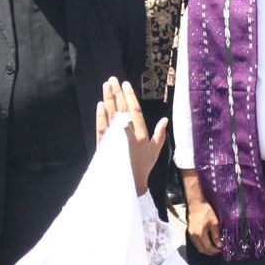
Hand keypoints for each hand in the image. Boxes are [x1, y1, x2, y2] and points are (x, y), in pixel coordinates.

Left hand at [95, 77, 168, 196]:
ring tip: (105, 86)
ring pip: (110, 116)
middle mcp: (128, 135)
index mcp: (141, 135)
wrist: (128, 185)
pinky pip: (102, 128)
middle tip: (112, 79)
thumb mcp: (155, 152)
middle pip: (121, 110)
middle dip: (116, 94)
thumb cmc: (143, 168)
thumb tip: (165, 119)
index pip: (135, 111)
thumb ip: (160, 135)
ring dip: (107, 100)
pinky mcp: (105, 145)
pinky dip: (100, 117)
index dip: (130, 97)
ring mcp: (115, 139)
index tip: (125, 84)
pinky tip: (99, 105)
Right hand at [187, 200, 222, 254]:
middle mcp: (194, 236)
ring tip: (214, 247)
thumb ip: (216, 235)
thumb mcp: (214, 222)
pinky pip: (196, 243)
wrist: (196, 204)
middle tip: (218, 250)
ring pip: (198, 247)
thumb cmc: (205, 211)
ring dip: (206, 249)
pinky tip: (207, 242)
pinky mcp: (190, 232)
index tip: (221, 249)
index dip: (215, 251)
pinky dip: (202, 245)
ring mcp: (190, 235)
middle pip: (202, 250)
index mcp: (200, 234)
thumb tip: (219, 245)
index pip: (208, 248)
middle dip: (210, 252)